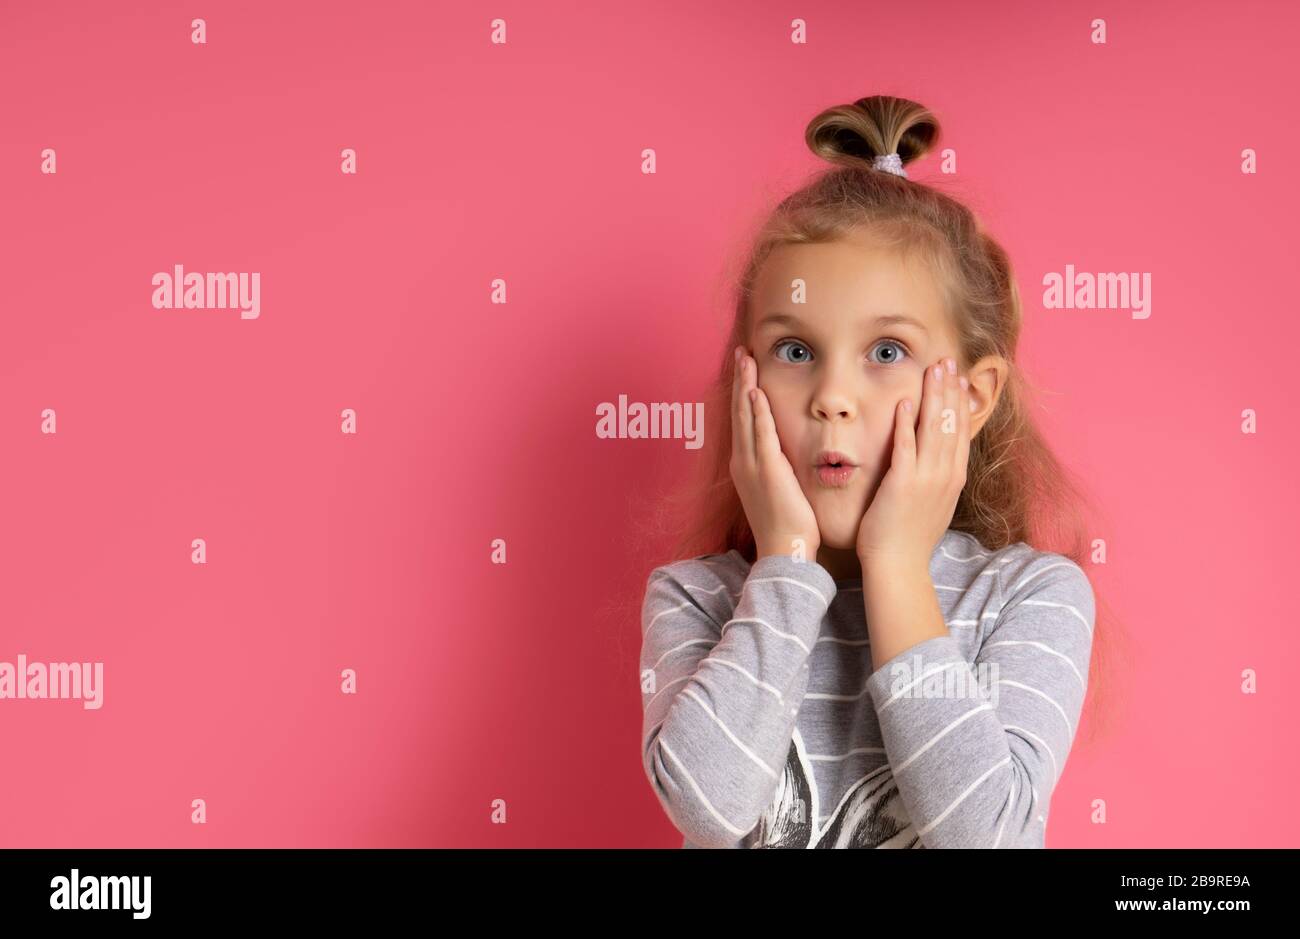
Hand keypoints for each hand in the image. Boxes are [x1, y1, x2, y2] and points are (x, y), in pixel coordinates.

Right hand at [730, 345, 819, 560]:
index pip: (743, 421)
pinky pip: (761, 434)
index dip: (744, 393)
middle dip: (741, 380)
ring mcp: (752, 465)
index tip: (747, 370)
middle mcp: (743, 461)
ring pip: (746, 416)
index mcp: (746, 465)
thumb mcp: (778, 491)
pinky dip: (757, 411)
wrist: (783, 551)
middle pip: (739, 412)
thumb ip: (779, 468)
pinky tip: (756, 391)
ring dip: (745, 385)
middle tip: (741, 353)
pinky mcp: (767, 470)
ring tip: (745, 359)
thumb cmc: (786, 525)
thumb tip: (785, 456)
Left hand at [856, 356, 970, 569]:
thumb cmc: (910, 538)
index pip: (960, 431)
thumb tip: (940, 462)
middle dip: (950, 389)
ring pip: (933, 429)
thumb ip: (939, 479)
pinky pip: (905, 447)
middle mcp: (946, 474)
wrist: (899, 566)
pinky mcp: (903, 484)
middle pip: (950, 422)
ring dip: (933, 396)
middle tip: (948, 361)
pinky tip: (904, 401)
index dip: (959, 401)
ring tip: (932, 370)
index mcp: (954, 478)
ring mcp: (926, 478)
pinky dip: (906, 423)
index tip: (958, 377)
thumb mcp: (935, 504)